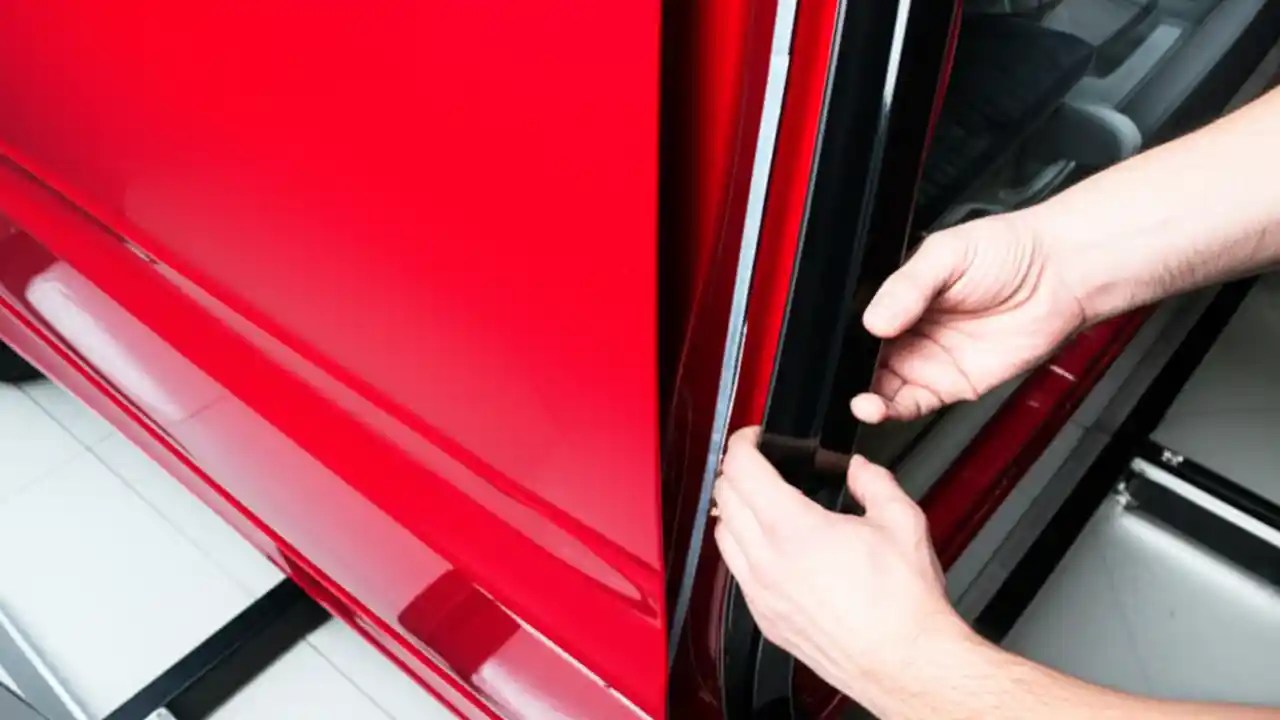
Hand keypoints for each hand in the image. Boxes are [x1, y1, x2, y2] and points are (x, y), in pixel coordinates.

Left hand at [712, 427, 969, 712]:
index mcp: (793, 529)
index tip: (756, 438)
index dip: (744, 442)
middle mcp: (766, 561)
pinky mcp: (765, 618)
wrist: (906, 663)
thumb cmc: (904, 605)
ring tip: (762, 502)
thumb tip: (859, 469)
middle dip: (738, 471)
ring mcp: (761, 593)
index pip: (741, 469)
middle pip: (724, 497)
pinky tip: (771, 547)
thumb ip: (874, 482)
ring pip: (722, 535)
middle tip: (761, 464)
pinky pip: (736, 572)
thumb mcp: (901, 520)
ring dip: (735, 510)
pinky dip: (743, 549)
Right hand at [852, 211, 1086, 423]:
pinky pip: (912, 406)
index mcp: (899, 297)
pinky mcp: (952, 385)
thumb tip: (875, 318)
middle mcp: (909, 331)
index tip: (835, 349)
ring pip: (883, 389)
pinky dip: (892, 412)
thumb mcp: (946, 254)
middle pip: (865, 361)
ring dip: (866, 399)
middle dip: (849, 374)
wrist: (1060, 275)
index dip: (845, 340)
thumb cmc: (1007, 251)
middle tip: (844, 378)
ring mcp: (929, 360)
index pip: (860, 325)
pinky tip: (879, 407)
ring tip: (862, 400)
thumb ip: (907, 287)